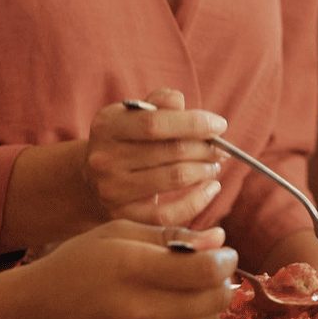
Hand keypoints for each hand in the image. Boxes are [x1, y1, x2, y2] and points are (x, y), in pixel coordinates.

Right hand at [10, 221, 236, 318]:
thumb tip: (218, 239)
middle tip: (210, 267)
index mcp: (134, 271)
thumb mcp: (119, 233)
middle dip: (221, 281)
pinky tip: (170, 307)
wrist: (34, 313)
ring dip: (206, 302)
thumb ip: (172, 236)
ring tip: (185, 286)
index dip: (225, 259)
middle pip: (214, 301)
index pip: (208, 271)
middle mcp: (140, 311)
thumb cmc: (75, 266)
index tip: (222, 252)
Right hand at [83, 89, 225, 225]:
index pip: (155, 123)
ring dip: (204, 170)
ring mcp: (112, 190)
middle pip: (171, 151)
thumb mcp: (135, 113)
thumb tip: (181, 105)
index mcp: (107, 126)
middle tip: (222, 149)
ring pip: (174, 178)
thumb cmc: (128, 138)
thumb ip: (161, 102)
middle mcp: (104, 159)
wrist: (95, 177)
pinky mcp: (123, 216)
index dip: (193, 123)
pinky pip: (168, 214)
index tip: (220, 125)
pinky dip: (196, 201)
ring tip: (214, 165)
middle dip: (205, 148)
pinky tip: (211, 189)